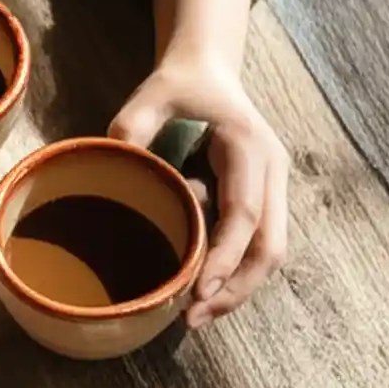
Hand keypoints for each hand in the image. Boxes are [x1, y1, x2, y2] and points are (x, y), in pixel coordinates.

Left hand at [109, 58, 288, 327]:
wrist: (209, 68)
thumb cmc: (180, 83)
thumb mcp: (152, 93)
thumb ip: (134, 123)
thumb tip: (117, 160)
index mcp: (250, 149)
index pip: (245, 215)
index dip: (225, 257)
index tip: (199, 291)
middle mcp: (271, 171)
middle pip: (270, 246)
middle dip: (237, 288)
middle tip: (193, 319)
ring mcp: (272, 187)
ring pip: (269, 252)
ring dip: (238, 288)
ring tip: (195, 317)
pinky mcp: (261, 199)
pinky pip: (256, 245)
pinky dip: (235, 273)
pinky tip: (201, 293)